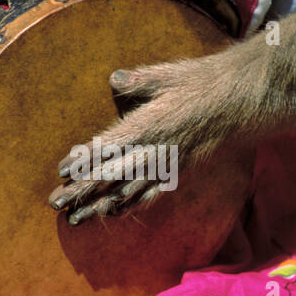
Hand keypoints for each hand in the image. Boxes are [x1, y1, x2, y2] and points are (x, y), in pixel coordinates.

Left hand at [48, 49, 241, 224]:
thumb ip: (136, 81)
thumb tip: (114, 79)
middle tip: (54, 204)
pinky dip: (129, 205)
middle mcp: (153, 152)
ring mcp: (166, 166)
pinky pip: (149, 194)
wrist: (241, 102)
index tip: (60, 171)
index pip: (105, 149)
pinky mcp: (178, 172)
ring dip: (98, 205)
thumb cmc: (202, 83)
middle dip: (80, 191)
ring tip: (75, 219)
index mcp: (144, 127)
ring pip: (125, 192)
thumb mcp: (165, 75)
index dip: (82, 161)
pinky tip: (113, 213)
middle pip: (109, 177)